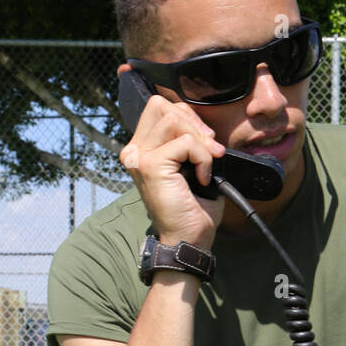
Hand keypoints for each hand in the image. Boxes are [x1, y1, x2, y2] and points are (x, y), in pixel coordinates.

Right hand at [117, 72, 226, 249]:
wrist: (187, 240)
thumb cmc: (191, 210)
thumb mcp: (191, 168)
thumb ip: (189, 143)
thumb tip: (204, 128)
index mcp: (142, 149)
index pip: (159, 108)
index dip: (187, 117)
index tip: (205, 141)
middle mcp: (135, 151)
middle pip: (161, 105)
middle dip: (193, 122)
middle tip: (210, 150)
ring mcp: (140, 157)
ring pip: (173, 119)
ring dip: (200, 140)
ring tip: (208, 164)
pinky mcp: (151, 165)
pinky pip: (185, 142)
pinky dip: (203, 157)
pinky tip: (203, 178)